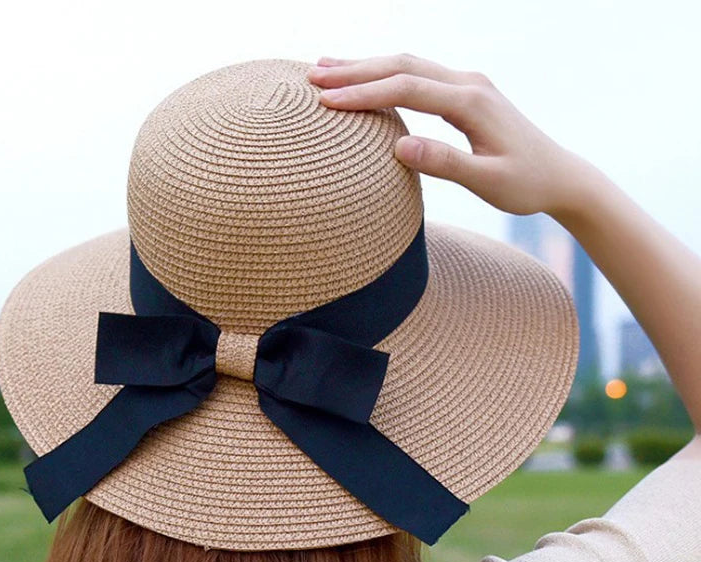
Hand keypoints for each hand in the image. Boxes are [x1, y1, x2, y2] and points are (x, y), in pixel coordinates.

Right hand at [307, 53, 590, 217]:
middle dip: (356, 70)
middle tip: (313, 75)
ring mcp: (468, 85)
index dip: (364, 93)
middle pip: (402, 66)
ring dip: (368, 66)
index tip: (326, 100)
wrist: (560, 176)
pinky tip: (368, 79)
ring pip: (409, 65)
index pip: (406, 89)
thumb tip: (400, 147)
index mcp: (470, 103)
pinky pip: (419, 75)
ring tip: (326, 68)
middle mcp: (468, 84)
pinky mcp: (467, 94)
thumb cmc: (526, 185)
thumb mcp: (488, 182)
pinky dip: (387, 75)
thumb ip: (446, 163)